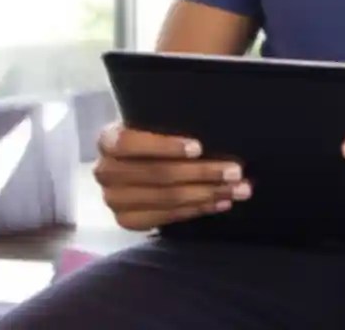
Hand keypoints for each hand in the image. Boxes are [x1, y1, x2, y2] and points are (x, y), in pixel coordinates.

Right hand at [93, 122, 251, 231]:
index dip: (165, 146)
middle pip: (158, 174)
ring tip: (239, 189)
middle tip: (235, 171)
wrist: (132, 162)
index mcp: (108, 140)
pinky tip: (222, 202)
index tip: (198, 148)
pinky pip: (168, 216)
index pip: (131, 143)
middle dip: (202, 173)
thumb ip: (169, 122)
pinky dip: (199, 209)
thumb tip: (213, 123)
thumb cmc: (150, 135)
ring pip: (167, 198)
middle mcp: (105, 171)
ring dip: (208, 193)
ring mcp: (113, 200)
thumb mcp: (152, 122)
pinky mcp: (126, 221)